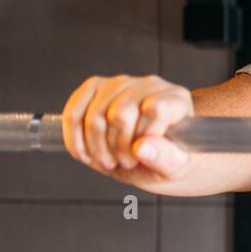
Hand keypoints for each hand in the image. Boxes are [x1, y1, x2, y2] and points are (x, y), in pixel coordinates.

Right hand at [61, 74, 193, 186]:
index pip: (156, 109)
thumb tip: (141, 148)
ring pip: (95, 115)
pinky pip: (74, 112)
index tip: (144, 157)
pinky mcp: (95, 88)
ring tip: (109, 161)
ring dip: (97, 148)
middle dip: (118, 149)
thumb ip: (165, 159)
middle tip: (126, 163)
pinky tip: (85, 154)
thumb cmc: (165, 159)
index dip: (144, 138)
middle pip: (120, 114)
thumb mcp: (175, 167)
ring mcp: (121, 83)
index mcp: (176, 99)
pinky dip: (74, 139)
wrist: (150, 157)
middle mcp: (150, 85)